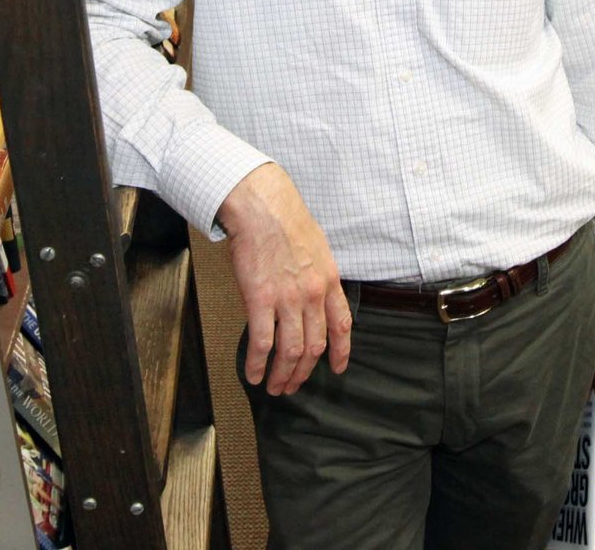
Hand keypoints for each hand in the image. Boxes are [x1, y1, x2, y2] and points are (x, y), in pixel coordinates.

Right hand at [217, 163, 351, 395]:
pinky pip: (261, 343)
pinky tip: (253, 373)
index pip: (341, 325)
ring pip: (290, 351)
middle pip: (314, 346)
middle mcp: (312, 294)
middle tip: (293, 385)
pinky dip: (257, 364)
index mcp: (329, 281)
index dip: (341, 351)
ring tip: (274, 386)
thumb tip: (308, 299)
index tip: (337, 368)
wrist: (264, 207)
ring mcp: (287, 299)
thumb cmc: (286, 221)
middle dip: (304, 372)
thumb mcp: (316, 248)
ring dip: (282, 375)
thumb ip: (315, 277)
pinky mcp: (260, 300)